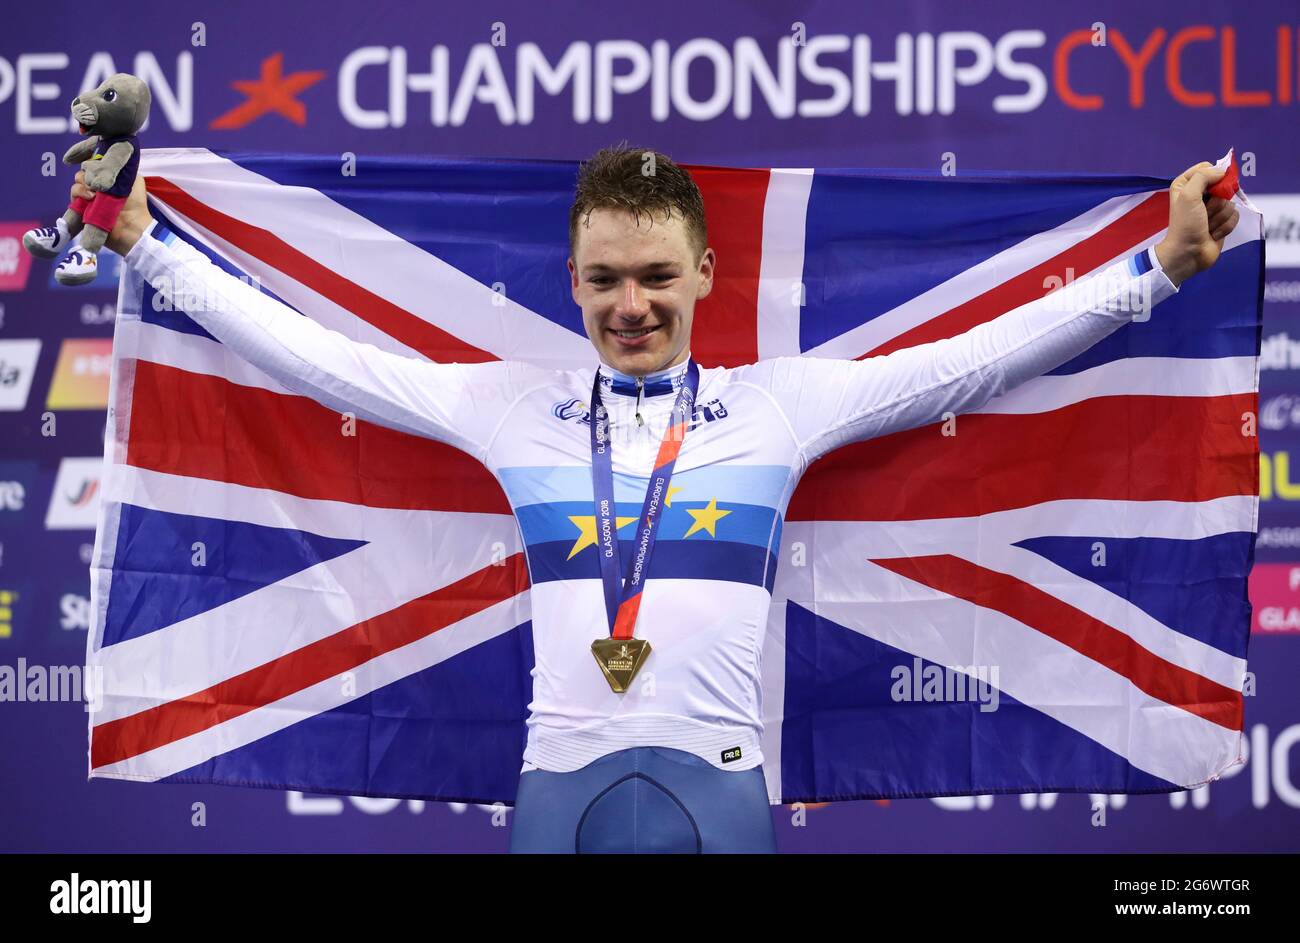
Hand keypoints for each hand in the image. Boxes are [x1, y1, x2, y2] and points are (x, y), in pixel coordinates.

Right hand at [74, 169, 151, 256]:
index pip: (91, 167)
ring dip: (83, 185)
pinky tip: (89, 198)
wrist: (132, 226)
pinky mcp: (82, 209)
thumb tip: (108, 161)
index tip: (93, 164)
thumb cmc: (136, 203)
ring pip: (76, 184)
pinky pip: (73, 197)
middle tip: (96, 183)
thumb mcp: (134, 180)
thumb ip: (122, 168)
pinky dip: (79, 194)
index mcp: (106, 181)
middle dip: (86, 175)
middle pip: (82, 174)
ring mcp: (88, 199)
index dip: (90, 165)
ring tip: (94, 194)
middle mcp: (95, 189)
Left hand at [1154, 161, 1240, 286]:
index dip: (1213, 177)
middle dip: (1217, 201)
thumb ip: (1203, 176)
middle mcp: (1198, 194)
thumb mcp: (1188, 195)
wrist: (1188, 253)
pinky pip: (1235, 215)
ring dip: (1219, 216)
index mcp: (1185, 184)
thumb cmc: (1185, 224)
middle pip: (1223, 184)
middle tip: (1205, 212)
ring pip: (1230, 202)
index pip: (1208, 167)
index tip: (1210, 189)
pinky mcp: (1222, 221)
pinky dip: (1225, 226)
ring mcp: (1211, 208)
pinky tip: (1213, 234)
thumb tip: (1223, 171)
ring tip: (1206, 226)